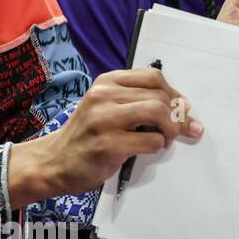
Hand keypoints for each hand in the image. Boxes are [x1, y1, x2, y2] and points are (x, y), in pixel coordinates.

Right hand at [9, 67, 202, 202]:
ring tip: (164, 140)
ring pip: (158, 112)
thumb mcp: (104, 106)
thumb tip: (184, 109)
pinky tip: (146, 150)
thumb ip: (135, 101)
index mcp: (105, 82)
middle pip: (159, 95)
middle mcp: (103, 95)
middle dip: (177, 116)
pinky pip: (151, 141)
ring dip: (171, 129)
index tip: (180, 110)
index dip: (174, 94)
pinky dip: (157, 147)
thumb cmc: (86, 136)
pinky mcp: (108, 145)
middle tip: (174, 131)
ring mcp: (104, 120)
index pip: (153, 76)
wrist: (55, 162)